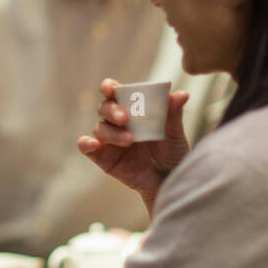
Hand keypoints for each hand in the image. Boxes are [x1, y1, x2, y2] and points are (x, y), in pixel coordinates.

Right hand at [76, 78, 189, 207]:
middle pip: (104, 108)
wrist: (169, 180)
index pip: (116, 93)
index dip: (109, 87)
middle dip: (112, 110)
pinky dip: (86, 143)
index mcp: (133, 109)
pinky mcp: (103, 157)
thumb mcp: (175, 133)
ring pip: (100, 128)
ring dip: (112, 132)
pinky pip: (87, 147)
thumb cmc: (172, 153)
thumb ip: (173, 114)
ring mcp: (109, 140)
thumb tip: (181, 94)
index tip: (110, 88)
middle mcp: (118, 122)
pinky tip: (94, 144)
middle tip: (125, 118)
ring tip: (129, 140)